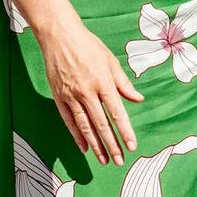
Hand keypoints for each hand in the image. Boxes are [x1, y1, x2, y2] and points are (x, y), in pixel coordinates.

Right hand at [36, 7, 142, 165]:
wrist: (59, 36)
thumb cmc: (88, 46)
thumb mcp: (110, 61)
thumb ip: (123, 83)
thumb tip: (138, 99)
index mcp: (103, 82)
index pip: (117, 112)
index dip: (125, 131)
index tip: (131, 146)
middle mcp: (87, 92)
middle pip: (101, 124)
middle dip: (111, 144)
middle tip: (119, 161)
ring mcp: (71, 96)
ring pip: (85, 126)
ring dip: (95, 145)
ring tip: (103, 159)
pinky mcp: (59, 97)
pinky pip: (69, 121)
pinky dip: (77, 135)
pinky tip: (85, 147)